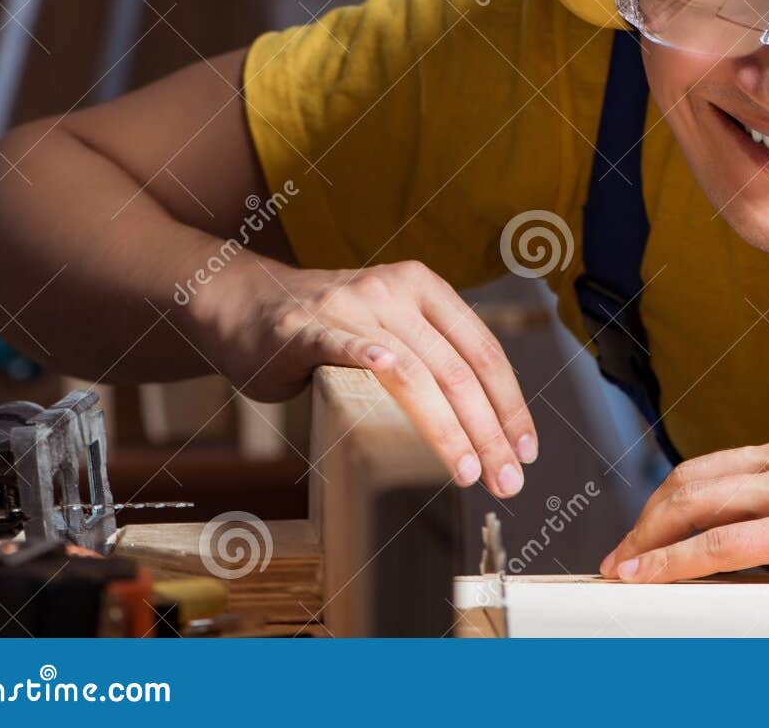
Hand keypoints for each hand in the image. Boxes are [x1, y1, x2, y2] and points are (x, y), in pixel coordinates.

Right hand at [209, 259, 537, 497]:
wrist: (242, 303)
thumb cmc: (325, 328)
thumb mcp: (390, 325)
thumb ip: (431, 355)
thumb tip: (487, 424)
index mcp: (424, 288)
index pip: (483, 350)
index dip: (510, 402)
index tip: (526, 449)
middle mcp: (393, 291)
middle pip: (456, 368)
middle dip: (489, 430)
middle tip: (506, 480)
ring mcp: (349, 307)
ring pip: (413, 372)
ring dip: (447, 428)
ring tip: (468, 472)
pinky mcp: (304, 328)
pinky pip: (343, 344)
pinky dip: (368, 356)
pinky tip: (387, 370)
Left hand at [599, 420, 768, 582]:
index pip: (721, 464)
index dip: (676, 497)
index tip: (653, 524)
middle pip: (694, 478)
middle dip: (648, 516)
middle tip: (623, 550)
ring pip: (694, 504)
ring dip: (649, 538)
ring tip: (624, 568)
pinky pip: (719, 545)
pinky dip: (672, 560)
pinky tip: (649, 577)